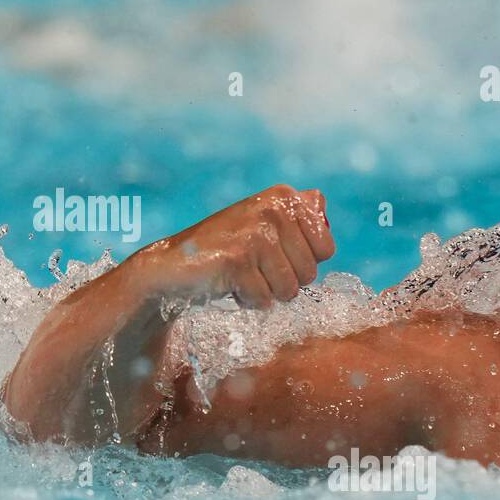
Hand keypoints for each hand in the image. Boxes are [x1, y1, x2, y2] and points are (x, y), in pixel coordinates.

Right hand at [130, 184, 334, 308]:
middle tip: (253, 268)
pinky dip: (248, 301)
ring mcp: (256, 234)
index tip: (273, 254)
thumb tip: (320, 199)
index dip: (301, 263)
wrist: (172, 265)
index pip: (326, 249)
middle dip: (283, 281)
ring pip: (290, 290)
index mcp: (284, 197)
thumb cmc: (222, 248)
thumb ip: (295, 210)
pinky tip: (229, 285)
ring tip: (242, 276)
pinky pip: (264, 300)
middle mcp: (273, 209)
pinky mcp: (238, 260)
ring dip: (266, 293)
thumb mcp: (260, 220)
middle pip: (310, 273)